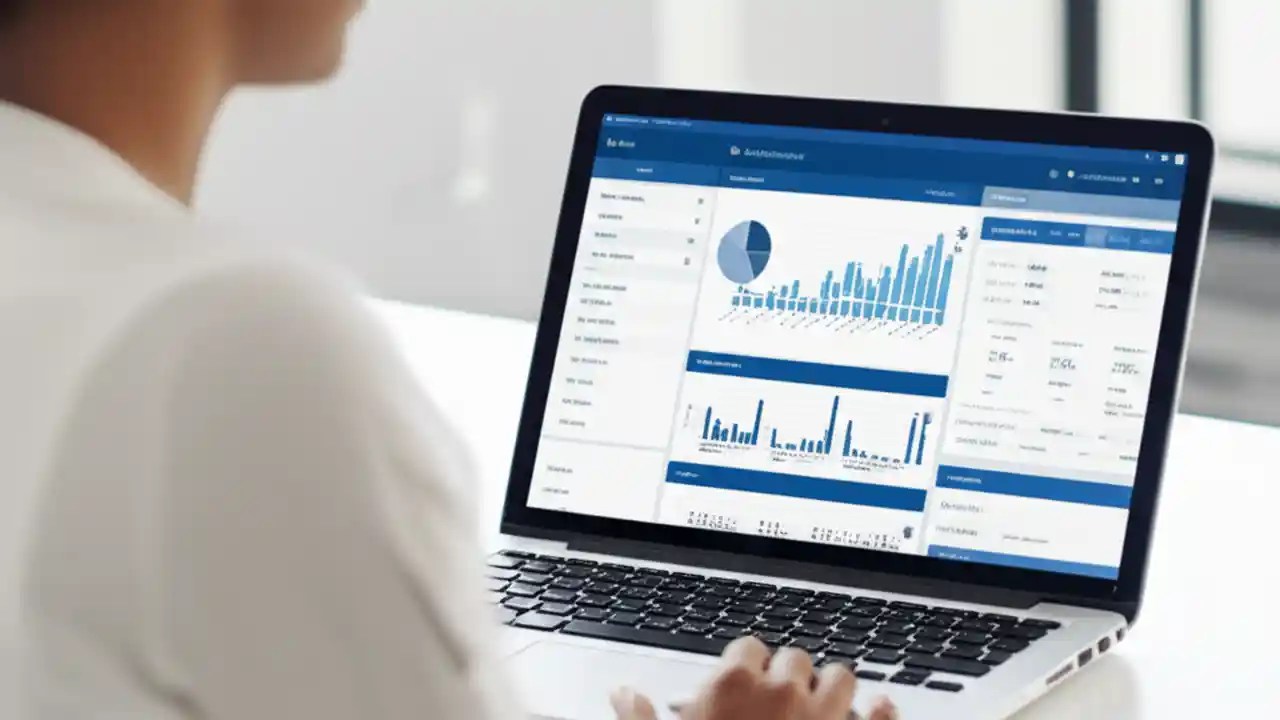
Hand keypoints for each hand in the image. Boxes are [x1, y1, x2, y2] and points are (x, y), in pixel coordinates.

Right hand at [611, 637, 897, 719]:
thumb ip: (638, 717)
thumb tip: (623, 694)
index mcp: (734, 686)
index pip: (748, 646)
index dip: (743, 667)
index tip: (739, 685)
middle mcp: (783, 691)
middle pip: (794, 658)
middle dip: (786, 678)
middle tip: (774, 705)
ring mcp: (827, 717)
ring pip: (841, 676)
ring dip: (832, 689)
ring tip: (820, 709)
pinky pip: (883, 713)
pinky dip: (883, 711)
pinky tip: (881, 710)